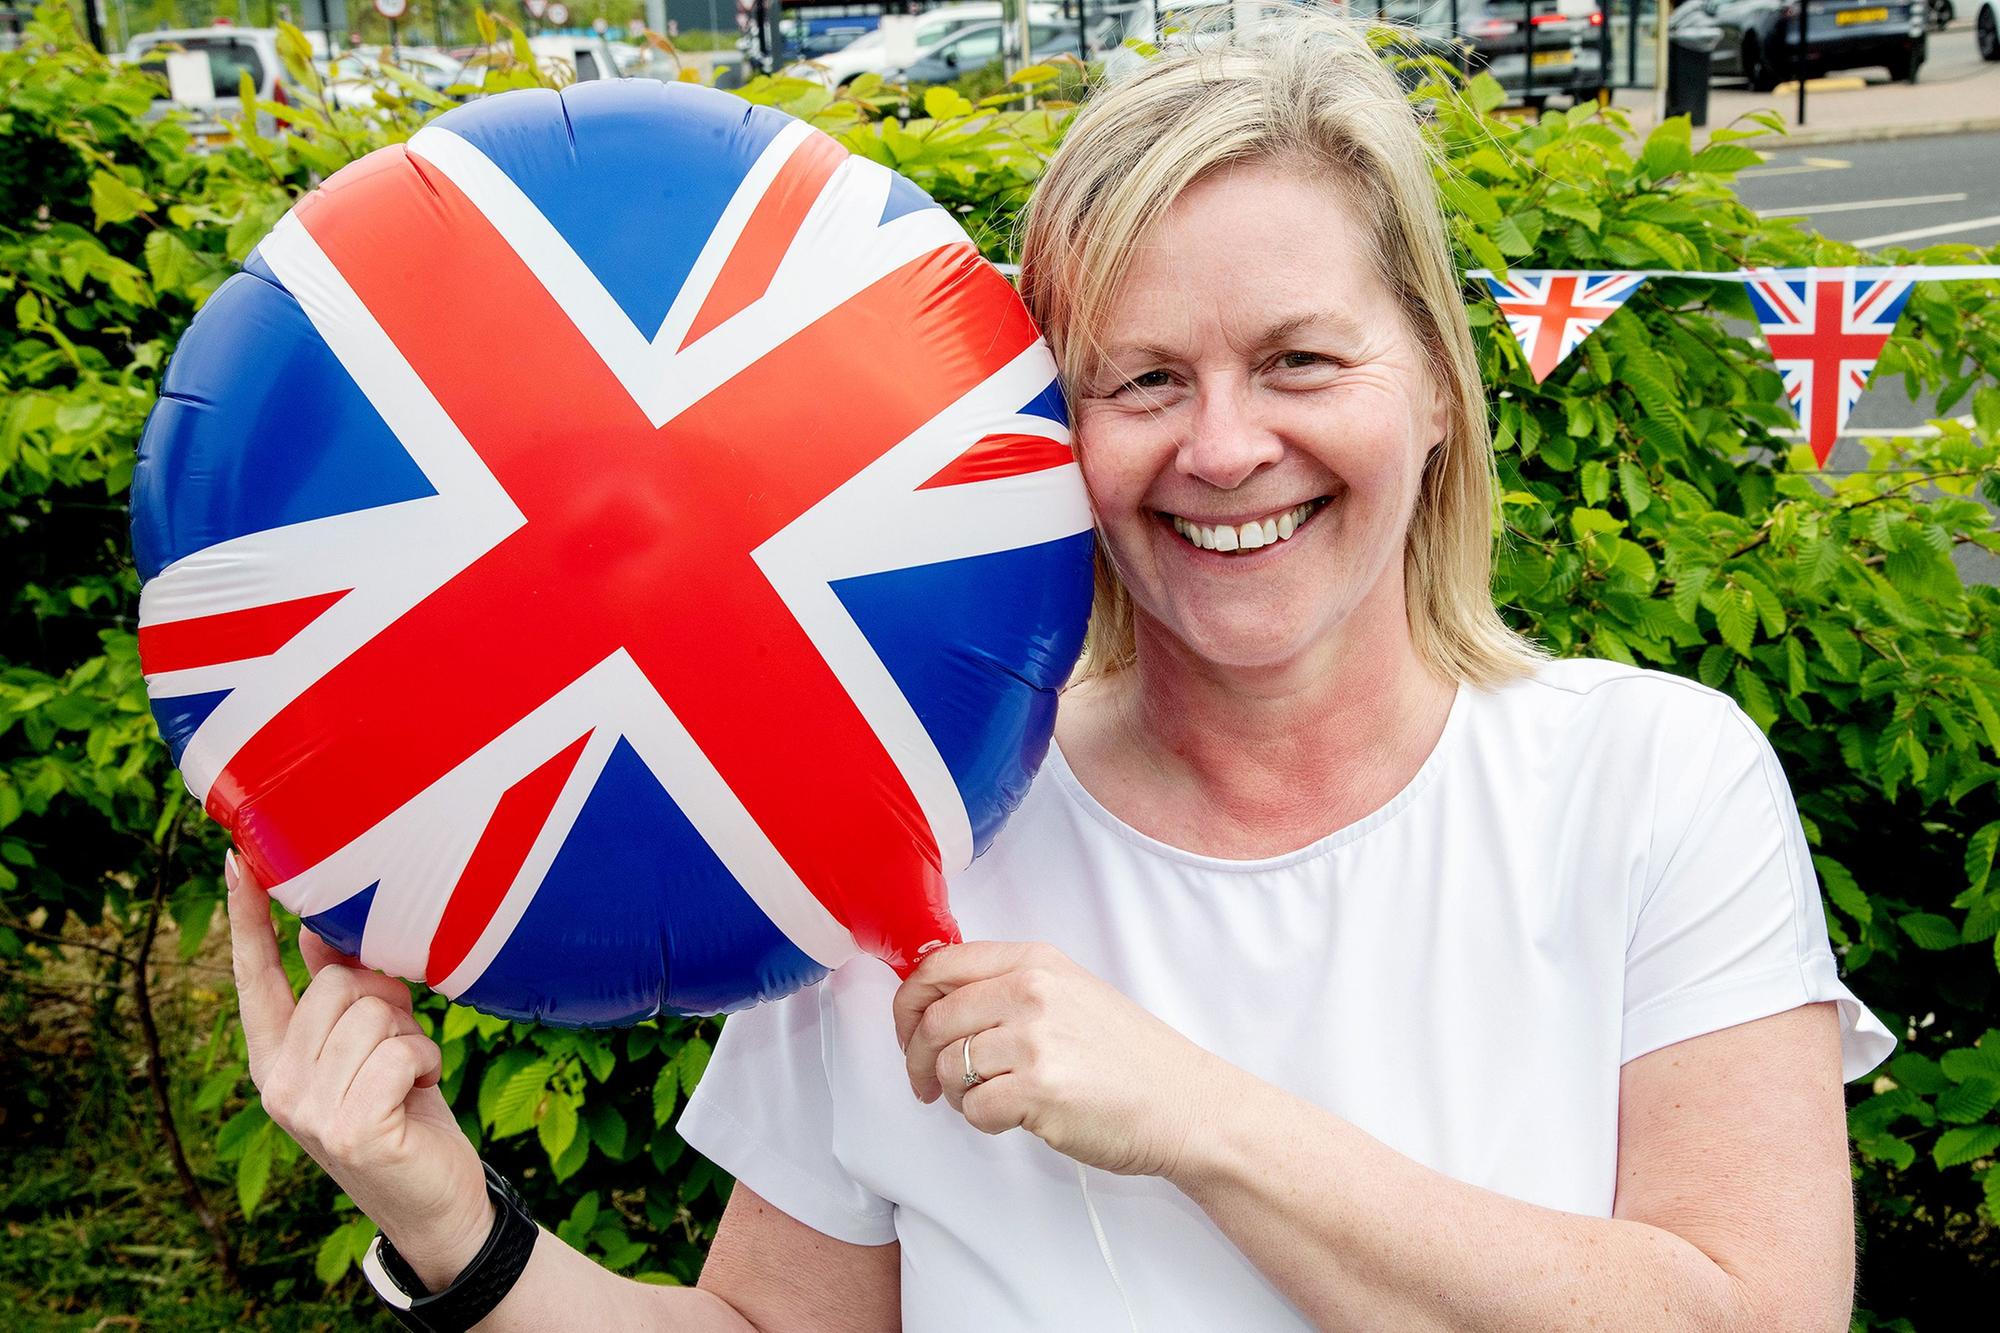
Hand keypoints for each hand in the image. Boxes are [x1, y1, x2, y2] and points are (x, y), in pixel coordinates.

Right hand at [226, 851, 493, 1289]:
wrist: (435, 1198)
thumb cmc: (406, 1108)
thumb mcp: (372, 1042)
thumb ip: (346, 990)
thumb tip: (325, 922)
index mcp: (275, 1053)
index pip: (255, 974)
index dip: (249, 915)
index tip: (239, 854)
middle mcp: (275, 1081)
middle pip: (339, 984)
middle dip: (388, 1003)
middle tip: (400, 1046)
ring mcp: (305, 1109)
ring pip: (374, 1014)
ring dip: (411, 1038)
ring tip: (409, 1076)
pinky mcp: (347, 1128)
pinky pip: (399, 1051)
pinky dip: (424, 1063)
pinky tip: (419, 1094)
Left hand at [893, 941, 1227, 1178]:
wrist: (1185, 1104)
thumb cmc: (1128, 1057)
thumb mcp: (1070, 994)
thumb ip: (1008, 987)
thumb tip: (934, 1000)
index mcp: (1035, 960)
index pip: (939, 966)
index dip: (907, 1003)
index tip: (908, 1031)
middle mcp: (1031, 991)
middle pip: (933, 1020)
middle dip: (918, 1060)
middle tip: (927, 1084)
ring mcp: (1035, 1039)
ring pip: (949, 1067)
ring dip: (956, 1094)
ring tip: (989, 1100)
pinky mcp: (1039, 1090)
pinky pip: (974, 1109)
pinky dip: (983, 1122)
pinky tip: (1013, 1118)